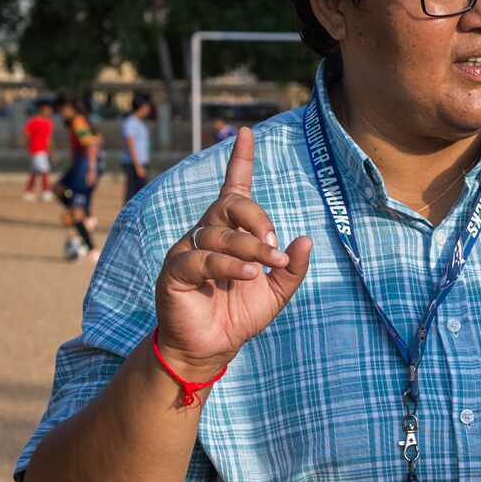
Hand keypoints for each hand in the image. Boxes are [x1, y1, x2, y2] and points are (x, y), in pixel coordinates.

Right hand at [154, 125, 311, 376]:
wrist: (212, 348)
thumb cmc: (239, 315)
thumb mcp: (276, 292)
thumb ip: (292, 268)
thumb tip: (306, 240)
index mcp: (230, 232)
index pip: (234, 188)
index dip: (240, 160)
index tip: (246, 133)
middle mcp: (206, 234)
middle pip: (230, 205)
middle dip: (257, 219)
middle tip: (274, 245)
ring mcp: (187, 251)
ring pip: (219, 234)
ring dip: (249, 249)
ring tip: (266, 267)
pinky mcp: (174, 272)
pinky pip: (201, 259)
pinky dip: (228, 264)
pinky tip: (247, 273)